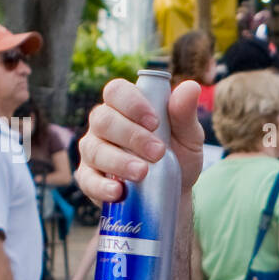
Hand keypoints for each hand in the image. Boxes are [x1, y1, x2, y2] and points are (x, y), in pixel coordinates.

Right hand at [76, 78, 204, 204]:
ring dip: (119, 162)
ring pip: (95, 149)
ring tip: (143, 173)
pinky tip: (118, 192)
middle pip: (103, 120)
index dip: (132, 103)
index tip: (155, 122)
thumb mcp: (188, 136)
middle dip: (131, 136)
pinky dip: (101, 186)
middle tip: (158, 153)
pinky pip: (87, 180)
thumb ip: (185, 114)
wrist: (175, 191)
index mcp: (125, 106)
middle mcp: (103, 125)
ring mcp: (94, 151)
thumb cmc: (178, 155)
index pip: (116, 91)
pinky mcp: (89, 179)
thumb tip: (191, 87)